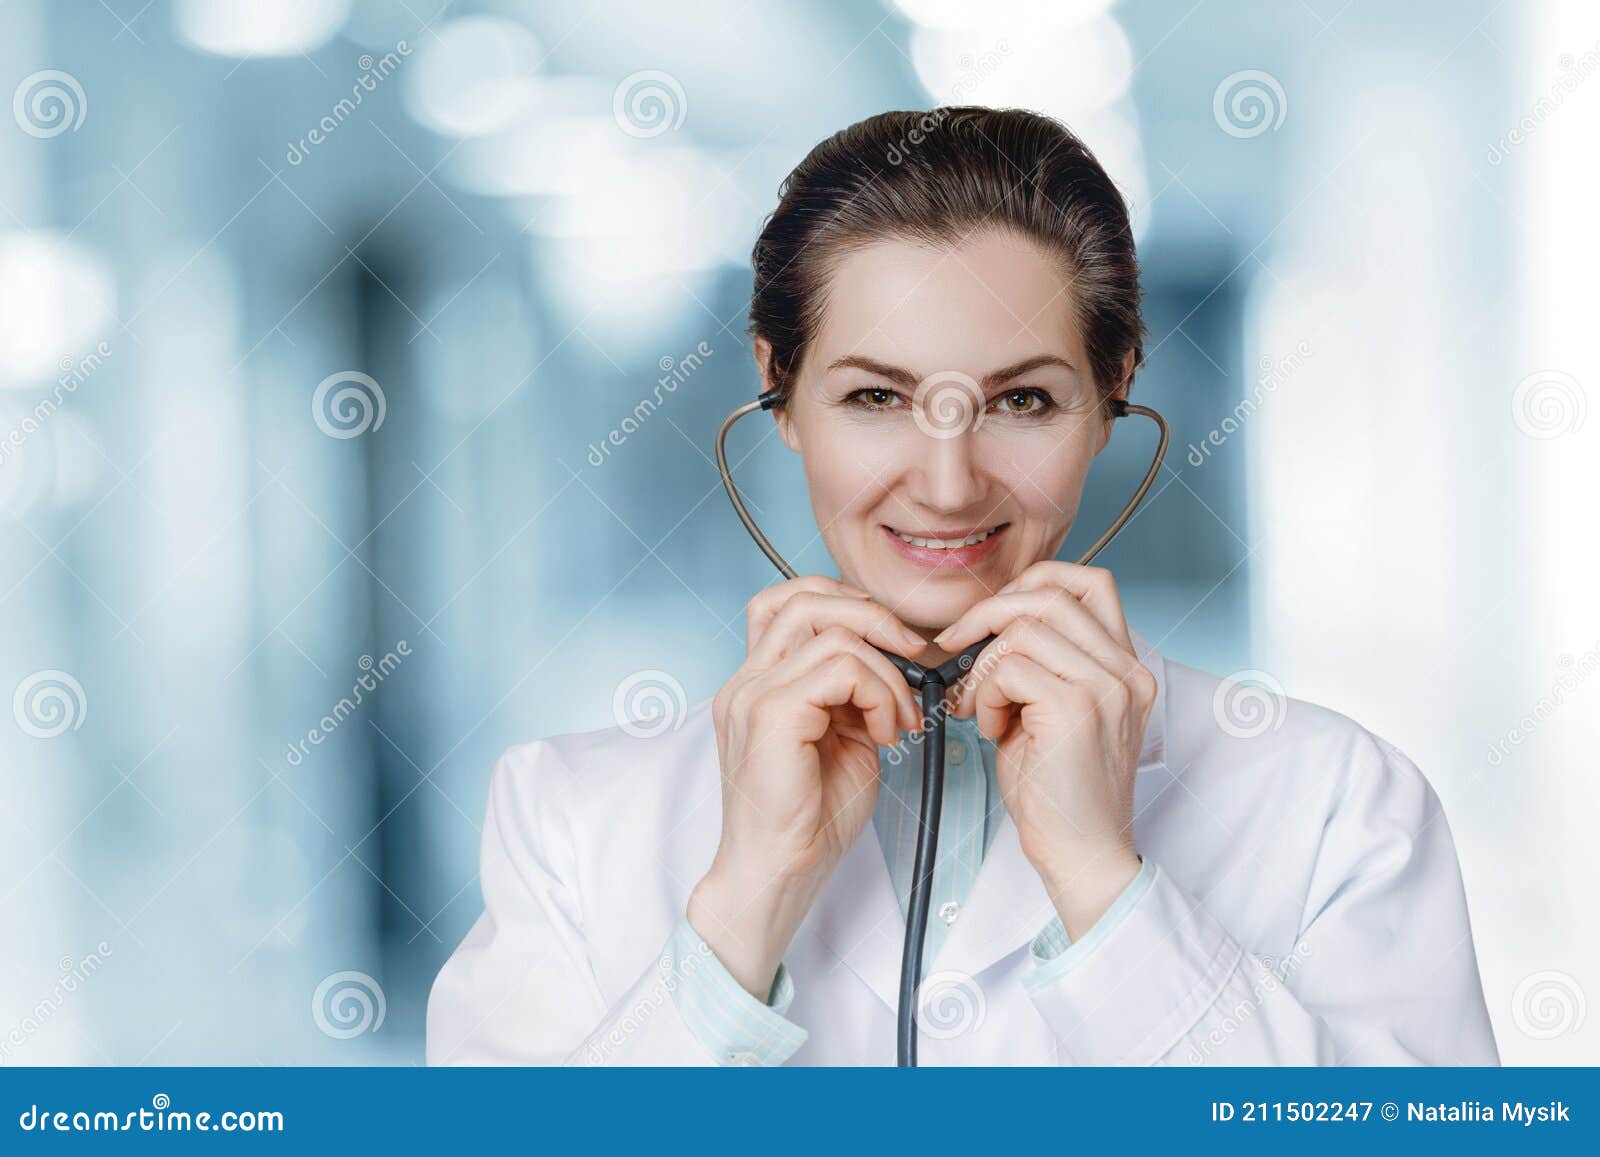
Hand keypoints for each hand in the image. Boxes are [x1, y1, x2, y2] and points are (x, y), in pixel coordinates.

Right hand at [689, 576, 924, 998]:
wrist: (777, 875)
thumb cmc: (809, 821)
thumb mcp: (841, 739)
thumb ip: (852, 695)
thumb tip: (893, 662)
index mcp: (756, 684)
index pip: (785, 602)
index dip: (844, 603)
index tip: (891, 640)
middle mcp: (745, 681)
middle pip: (804, 598)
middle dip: (873, 617)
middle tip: (913, 656)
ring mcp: (752, 694)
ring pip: (830, 629)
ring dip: (884, 668)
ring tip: (897, 716)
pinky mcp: (770, 714)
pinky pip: (840, 668)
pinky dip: (878, 692)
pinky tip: (884, 733)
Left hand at [934, 562, 1154, 937]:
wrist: (1080, 853)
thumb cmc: (1058, 791)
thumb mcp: (1052, 712)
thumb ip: (1037, 664)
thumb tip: (986, 628)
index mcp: (1125, 667)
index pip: (1091, 582)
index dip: (1035, 582)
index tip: (995, 615)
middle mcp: (1126, 671)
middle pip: (1053, 592)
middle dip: (990, 612)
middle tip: (956, 645)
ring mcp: (1106, 687)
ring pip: (1025, 628)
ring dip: (983, 666)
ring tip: (979, 707)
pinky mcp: (1076, 709)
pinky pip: (1009, 668)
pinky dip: (984, 694)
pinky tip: (988, 727)